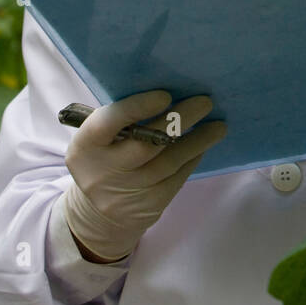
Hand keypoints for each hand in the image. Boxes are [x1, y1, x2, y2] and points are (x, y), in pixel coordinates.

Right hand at [62, 89, 227, 262]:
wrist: (96, 213)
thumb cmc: (103, 158)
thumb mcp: (98, 139)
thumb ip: (120, 120)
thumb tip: (167, 91)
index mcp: (87, 145)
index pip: (109, 123)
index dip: (137, 107)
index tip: (165, 95)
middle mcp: (104, 170)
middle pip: (146, 144)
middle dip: (179, 121)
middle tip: (205, 102)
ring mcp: (127, 191)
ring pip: (169, 162)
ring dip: (198, 141)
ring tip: (218, 126)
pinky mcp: (149, 206)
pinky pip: (177, 178)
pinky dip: (192, 158)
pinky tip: (204, 144)